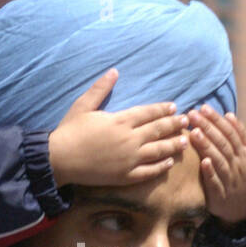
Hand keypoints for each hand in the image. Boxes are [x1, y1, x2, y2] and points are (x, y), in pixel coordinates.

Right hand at [48, 69, 188, 187]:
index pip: (148, 113)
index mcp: (120, 120)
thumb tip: (114, 71)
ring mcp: (129, 159)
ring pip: (158, 150)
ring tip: (185, 141)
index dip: (163, 109)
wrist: (59, 159)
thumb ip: (100, 88)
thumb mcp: (83, 105)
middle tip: (186, 121)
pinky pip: (148, 171)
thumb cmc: (69, 131)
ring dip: (173, 145)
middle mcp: (129, 139)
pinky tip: (169, 163)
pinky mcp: (125, 175)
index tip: (174, 107)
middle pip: (158, 130)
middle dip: (174, 124)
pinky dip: (160, 167)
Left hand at [187, 105, 245, 223]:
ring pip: (220, 160)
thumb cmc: (241, 175)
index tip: (203, 107)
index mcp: (242, 153)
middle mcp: (237, 165)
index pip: (230, 132)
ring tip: (195, 133)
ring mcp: (230, 180)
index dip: (217, 120)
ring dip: (208, 146)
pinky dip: (211, 173)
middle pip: (223, 143)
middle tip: (193, 114)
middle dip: (208, 127)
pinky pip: (216, 183)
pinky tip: (204, 163)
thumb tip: (229, 115)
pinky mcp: (221, 195)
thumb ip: (239, 136)